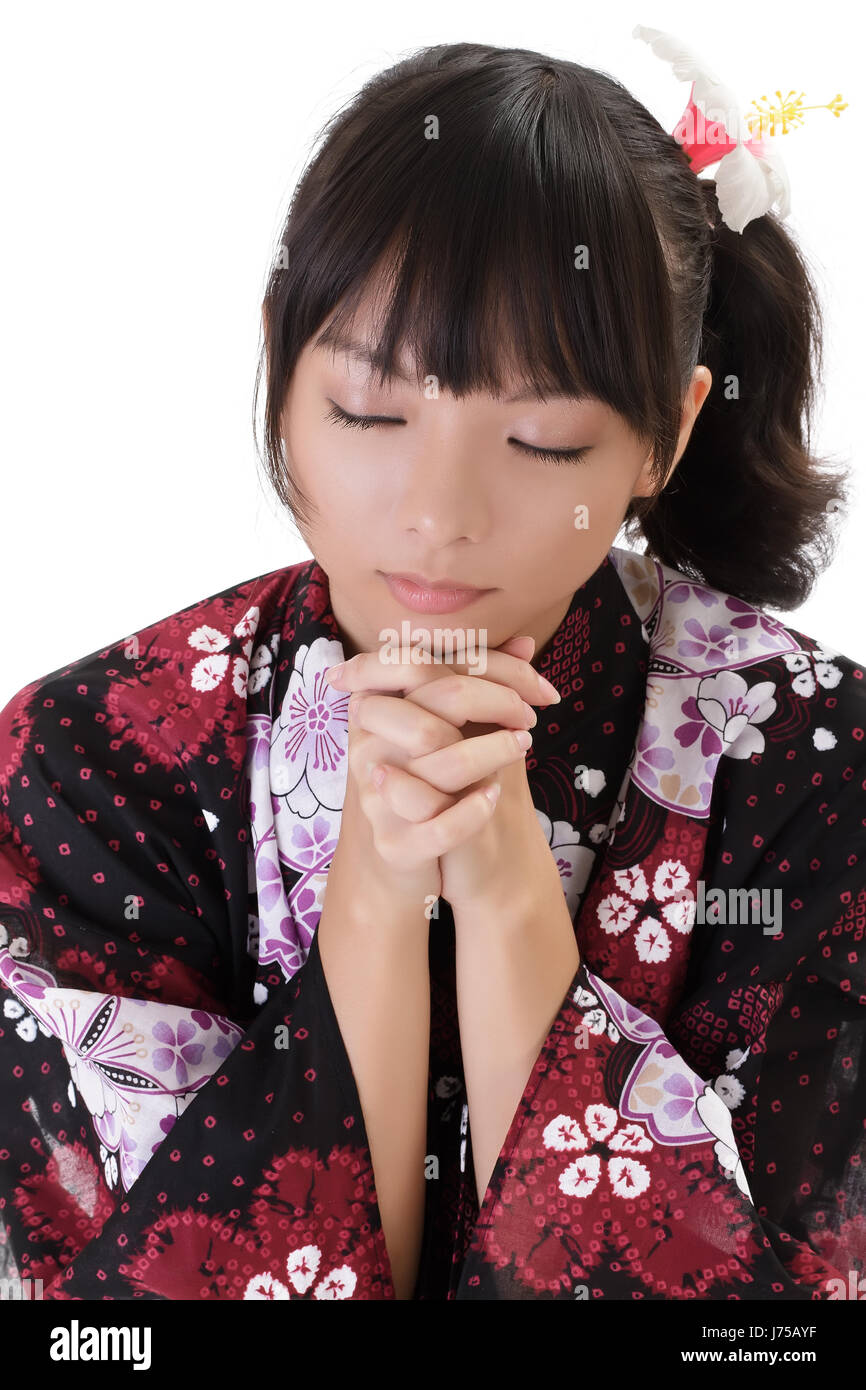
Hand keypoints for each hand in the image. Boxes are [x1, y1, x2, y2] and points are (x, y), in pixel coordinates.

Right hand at [324, 638, 559, 912]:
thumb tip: (525, 641)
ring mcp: (377, 796)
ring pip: (444, 760)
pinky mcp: (394, 844)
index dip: (495, 667)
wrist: (394, 863)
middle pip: (443, 701)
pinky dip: (476, 810)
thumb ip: (478, 684)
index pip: (430, 662)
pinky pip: (441, 823)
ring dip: (497, 752)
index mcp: (374, 707)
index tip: (538, 687)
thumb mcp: (445, 729)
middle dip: (500, 702)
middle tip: (529, 718)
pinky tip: (494, 796)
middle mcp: (367, 747)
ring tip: (521, 748)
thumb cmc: (424, 783)